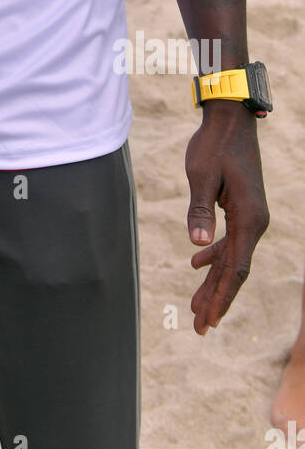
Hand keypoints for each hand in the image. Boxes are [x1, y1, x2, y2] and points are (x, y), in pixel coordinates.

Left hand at [185, 101, 268, 333]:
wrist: (230, 120)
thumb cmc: (214, 145)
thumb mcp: (200, 176)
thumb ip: (199, 211)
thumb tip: (196, 246)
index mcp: (249, 219)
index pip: (235, 269)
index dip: (221, 297)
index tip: (208, 320)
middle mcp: (255, 222)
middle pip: (234, 270)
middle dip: (216, 299)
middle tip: (199, 328)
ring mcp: (250, 216)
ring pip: (231, 258)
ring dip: (213, 281)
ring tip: (194, 306)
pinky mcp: (242, 209)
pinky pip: (229, 241)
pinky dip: (213, 255)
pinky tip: (196, 265)